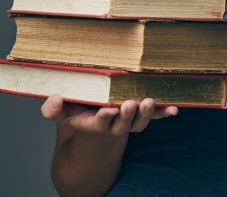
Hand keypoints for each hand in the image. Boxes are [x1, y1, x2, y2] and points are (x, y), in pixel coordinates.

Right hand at [41, 95, 177, 135]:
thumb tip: (54, 99)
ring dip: (146, 113)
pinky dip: (163, 113)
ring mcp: (128, 121)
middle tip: (131, 103)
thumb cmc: (76, 112)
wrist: (93, 126)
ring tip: (148, 101)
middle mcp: (113, 124)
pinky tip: (173, 110)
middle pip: (123, 123)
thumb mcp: (61, 113)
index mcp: (93, 123)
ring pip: (139, 122)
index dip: (104, 118)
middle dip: (128, 115)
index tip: (108, 110)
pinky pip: (153, 116)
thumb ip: (53, 109)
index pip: (99, 122)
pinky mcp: (140, 116)